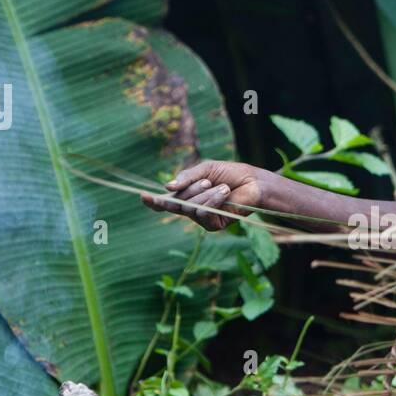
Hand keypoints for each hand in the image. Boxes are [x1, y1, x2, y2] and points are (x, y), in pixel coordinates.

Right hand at [140, 160, 265, 230]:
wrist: (254, 183)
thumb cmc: (231, 174)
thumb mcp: (205, 169)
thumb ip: (187, 177)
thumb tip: (167, 187)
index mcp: (188, 195)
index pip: (167, 202)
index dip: (154, 202)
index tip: (142, 196)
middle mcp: (192, 209)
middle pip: (177, 203)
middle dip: (191, 189)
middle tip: (208, 181)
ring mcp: (202, 219)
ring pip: (190, 209)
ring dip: (204, 195)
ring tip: (222, 187)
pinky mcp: (214, 225)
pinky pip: (204, 214)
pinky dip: (212, 201)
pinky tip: (225, 194)